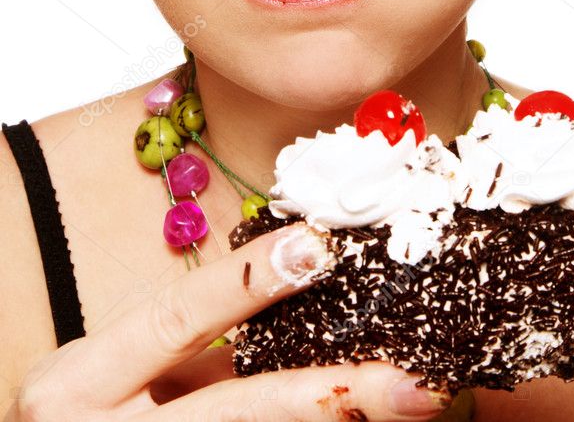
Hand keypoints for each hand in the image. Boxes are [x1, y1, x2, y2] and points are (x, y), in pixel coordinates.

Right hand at [5, 220, 450, 420]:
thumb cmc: (77, 410)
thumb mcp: (109, 368)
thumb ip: (187, 343)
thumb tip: (288, 295)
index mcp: (79, 383)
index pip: (176, 318)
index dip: (246, 284)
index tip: (318, 249)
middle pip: (236, 412)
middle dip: (330, 396)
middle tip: (415, 385)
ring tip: (411, 408)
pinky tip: (353, 421)